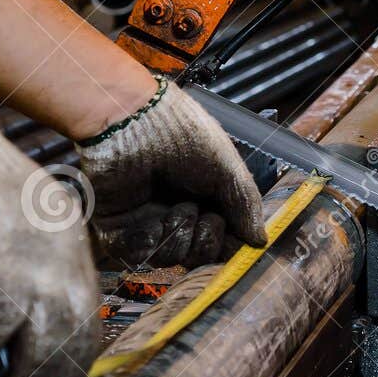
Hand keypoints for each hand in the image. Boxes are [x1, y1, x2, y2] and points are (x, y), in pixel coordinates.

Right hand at [0, 114, 99, 376]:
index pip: (86, 318)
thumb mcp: (14, 222)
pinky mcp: (0, 280)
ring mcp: (37, 272)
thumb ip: (22, 265)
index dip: (71, 364)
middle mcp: (66, 261)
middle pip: (71, 343)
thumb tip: (10, 325)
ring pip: (40, 352)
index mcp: (73, 244)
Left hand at [79, 79, 266, 267]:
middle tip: (206, 217)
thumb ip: (245, 205)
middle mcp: (175, 208)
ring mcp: (146, 219)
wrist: (131, 119)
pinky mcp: (117, 226)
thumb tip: (261, 241)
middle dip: (207, 241)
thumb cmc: (181, 132)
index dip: (231, 246)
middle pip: (199, 253)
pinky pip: (137, 254)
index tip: (241, 249)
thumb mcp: (227, 167)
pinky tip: (153, 224)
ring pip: (171, 257)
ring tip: (179, 208)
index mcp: (203, 194)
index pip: (223, 236)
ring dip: (180, 237)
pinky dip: (150, 244)